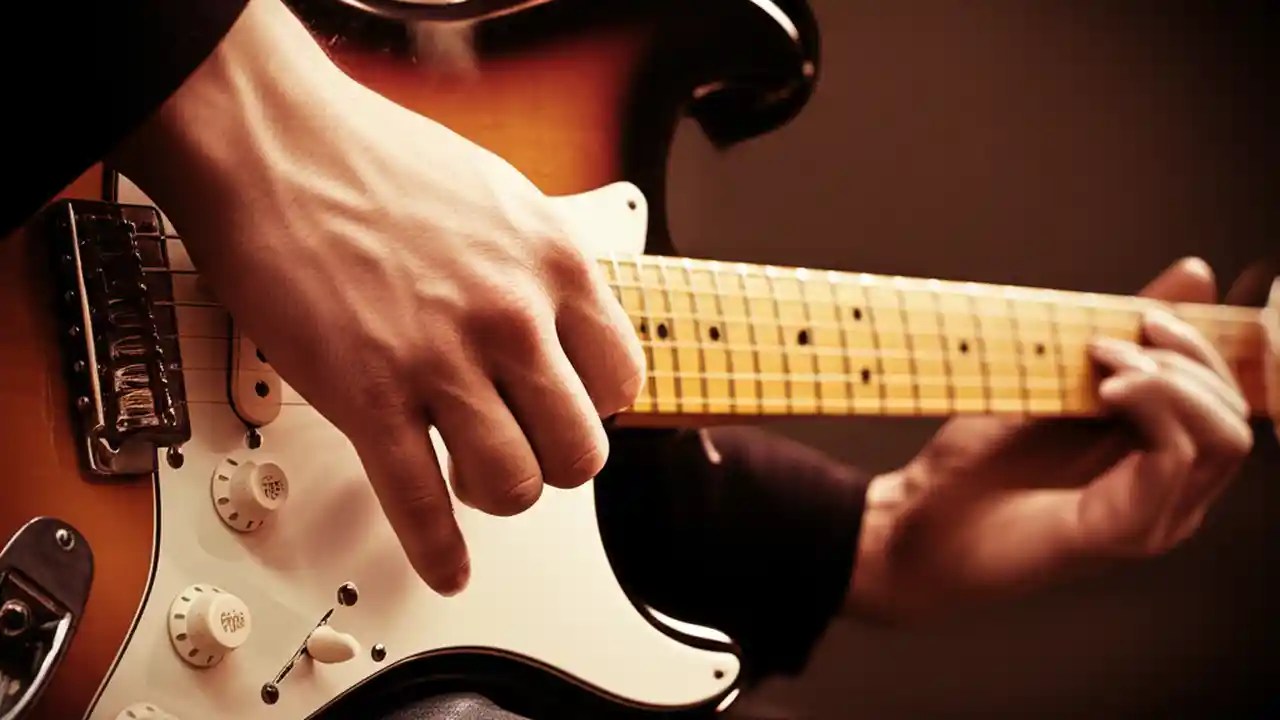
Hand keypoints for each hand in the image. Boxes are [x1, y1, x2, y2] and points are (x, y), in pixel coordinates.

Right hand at [111, 0, 644, 594]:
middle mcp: (510, 316)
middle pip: (579, 450)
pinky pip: (420, 503)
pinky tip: (447, 566)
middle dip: (552, 461)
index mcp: (553, 264)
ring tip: (470, 476)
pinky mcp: (369, 394)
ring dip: (495, 494)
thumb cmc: (375, 161)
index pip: (623, 380)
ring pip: (513, 486)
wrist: (274, 143)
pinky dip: (437, 551)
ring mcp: (442, 360)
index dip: (593, 406)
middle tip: (522, 446)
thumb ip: (542, 271)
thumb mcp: (503, 199)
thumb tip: (562, 329)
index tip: (567, 408)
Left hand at [849, 258, 1252, 620]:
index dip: (1209, 348)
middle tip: (1116, 339)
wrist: (912, 523)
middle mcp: (1170, 495)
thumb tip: (1195, 274)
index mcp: (1159, 460)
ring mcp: (1152, 520)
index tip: (1151, 312)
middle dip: (1189, 358)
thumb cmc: (971, 466)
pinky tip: (1106, 390)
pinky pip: (1173, 462)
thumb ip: (1122, 339)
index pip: (1230, 399)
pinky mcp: (1121, 533)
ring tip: (1106, 363)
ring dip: (1172, 381)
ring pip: (1221, 437)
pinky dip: (1152, 411)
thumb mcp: (1050, 381)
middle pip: (1234, 414)